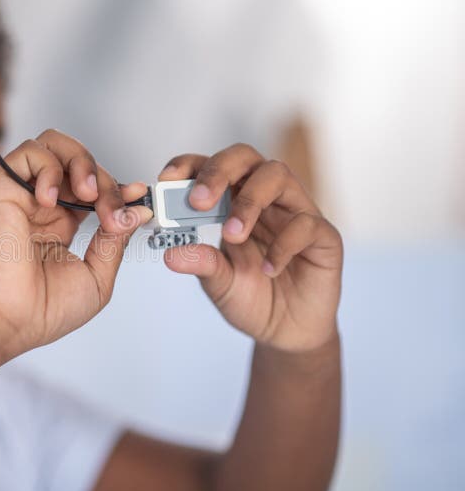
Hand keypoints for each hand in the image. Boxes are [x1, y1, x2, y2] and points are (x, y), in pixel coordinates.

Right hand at [0, 129, 151, 355]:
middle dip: (106, 181)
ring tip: (87, 193)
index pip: (93, 188)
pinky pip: (29, 152)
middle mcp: (42, 207)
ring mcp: (23, 195)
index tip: (138, 197)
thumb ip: (115, 241)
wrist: (7, 318)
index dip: (118, 188)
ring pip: (55, 145)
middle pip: (80, 163)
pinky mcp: (3, 187)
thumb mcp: (97, 276)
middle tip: (111, 212)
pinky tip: (52, 200)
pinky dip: (49, 167)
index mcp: (60, 226)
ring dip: (81, 163)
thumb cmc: (43, 309)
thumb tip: (137, 211)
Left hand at [160, 144, 342, 352]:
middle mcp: (264, 198)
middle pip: (245, 157)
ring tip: (232, 236)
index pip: (211, 166)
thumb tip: (170, 254)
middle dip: (218, 171)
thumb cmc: (251, 297)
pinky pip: (306, 224)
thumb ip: (200, 264)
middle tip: (199, 201)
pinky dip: (283, 245)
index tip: (168, 180)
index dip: (189, 165)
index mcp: (233, 201)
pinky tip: (268, 269)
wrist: (285, 333)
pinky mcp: (323, 236)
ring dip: (250, 201)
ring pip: (278, 175)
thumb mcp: (218, 282)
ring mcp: (295, 212)